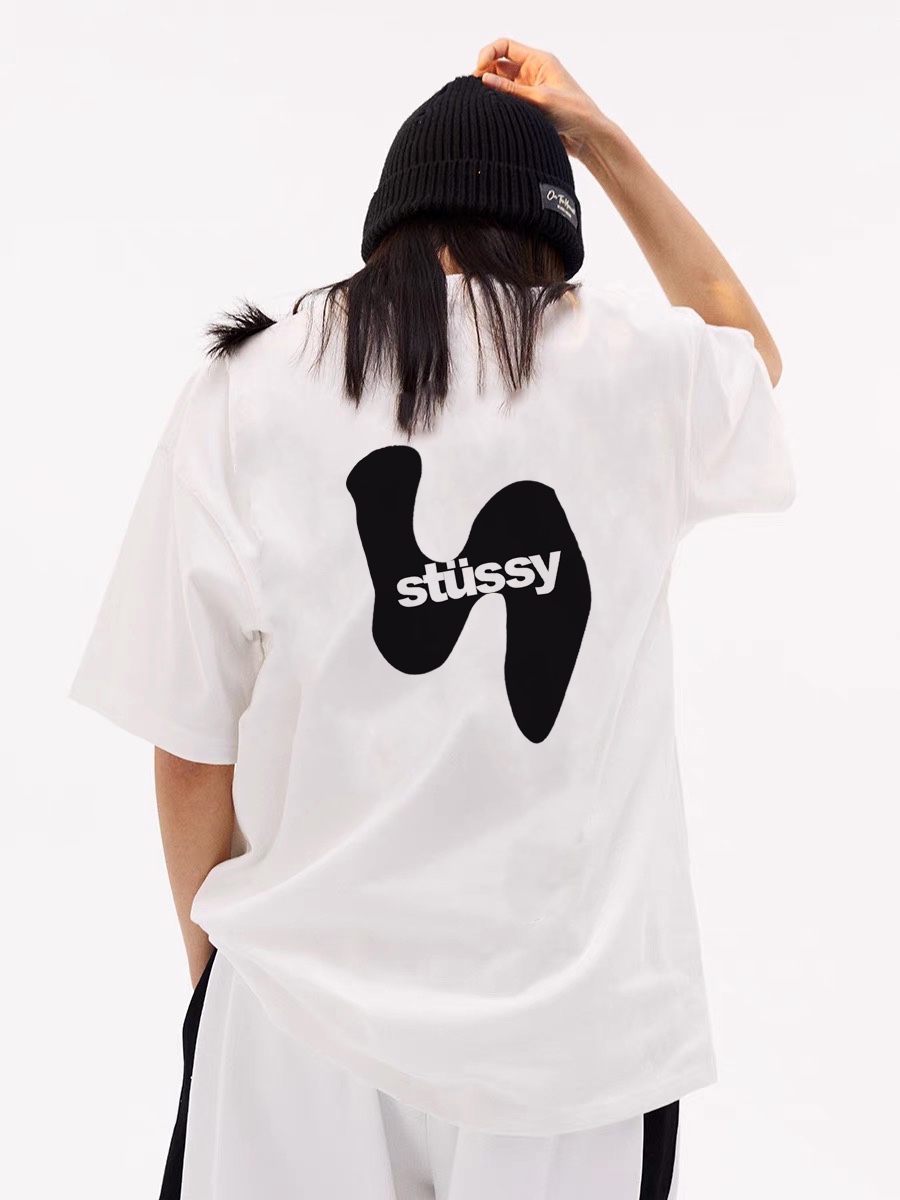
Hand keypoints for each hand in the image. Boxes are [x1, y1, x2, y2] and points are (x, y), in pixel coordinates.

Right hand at [472, 38, 609, 162]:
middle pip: (499, 65)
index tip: (478, 72)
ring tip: (481, 105)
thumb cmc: (572, 113)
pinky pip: (508, 101)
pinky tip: (492, 114)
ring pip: (501, 84)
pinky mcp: (530, 106)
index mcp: (538, 60)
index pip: (504, 46)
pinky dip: (498, 105)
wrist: (588, 137)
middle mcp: (532, 71)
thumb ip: (510, 90)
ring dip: (491, 92)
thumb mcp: (539, 99)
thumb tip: (483, 80)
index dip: (487, 54)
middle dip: (484, 74)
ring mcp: (530, 89)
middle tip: (474, 92)